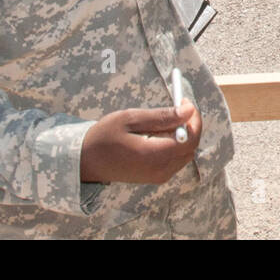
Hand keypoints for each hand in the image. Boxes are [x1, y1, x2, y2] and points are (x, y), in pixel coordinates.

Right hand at [79, 102, 201, 184]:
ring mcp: (159, 176)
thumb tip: (189, 111)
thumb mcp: (131, 119)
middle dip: (189, 125)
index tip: (184, 102)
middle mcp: (160, 170)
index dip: (193, 119)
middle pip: (191, 146)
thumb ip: (162, 116)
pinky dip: (174, 144)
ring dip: (182, 134)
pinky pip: (176, 159)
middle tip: (177, 107)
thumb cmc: (105, 136)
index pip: (190, 139)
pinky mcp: (156, 177)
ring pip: (185, 153)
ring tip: (163, 120)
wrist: (86, 161)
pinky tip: (158, 134)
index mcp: (154, 156)